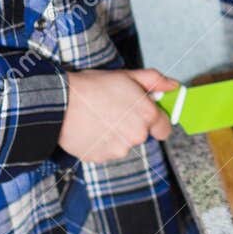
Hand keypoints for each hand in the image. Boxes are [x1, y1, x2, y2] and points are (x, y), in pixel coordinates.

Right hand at [58, 68, 177, 162]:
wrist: (59, 103)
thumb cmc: (92, 87)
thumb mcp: (126, 75)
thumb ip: (154, 80)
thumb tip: (173, 85)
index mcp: (146, 115)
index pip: (164, 129)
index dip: (156, 121)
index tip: (144, 115)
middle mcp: (136, 135)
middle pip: (142, 135)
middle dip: (132, 125)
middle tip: (114, 111)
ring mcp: (119, 149)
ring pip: (123, 144)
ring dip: (116, 135)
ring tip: (99, 118)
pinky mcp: (101, 158)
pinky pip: (106, 152)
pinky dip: (101, 143)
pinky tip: (91, 129)